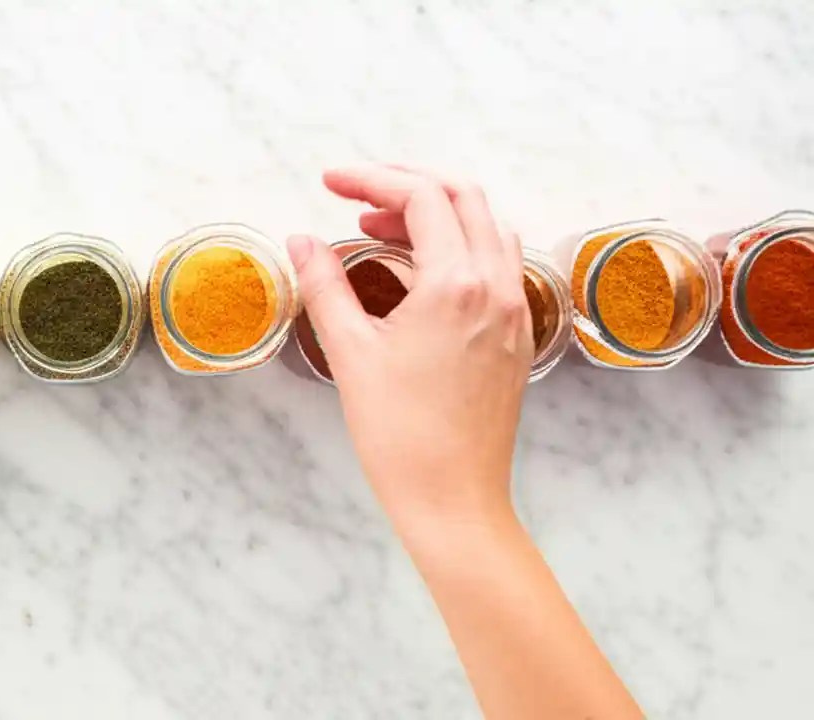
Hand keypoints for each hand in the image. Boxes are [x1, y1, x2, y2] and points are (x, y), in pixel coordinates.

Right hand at [293, 165, 640, 717]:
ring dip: (437, 211)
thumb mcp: (350, 353)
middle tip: (355, 196)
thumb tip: (300, 240)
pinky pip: (498, 261)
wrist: (453, 500)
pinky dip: (460, 243)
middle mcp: (497, 286)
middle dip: (407, 183)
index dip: (371, 179)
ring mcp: (515, 309)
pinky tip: (423, 266)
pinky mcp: (517, 334)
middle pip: (463, 195)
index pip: (420, 197)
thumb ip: (325, 285)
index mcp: (456, 284)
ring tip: (381, 230)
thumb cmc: (400, 435)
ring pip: (487, 225)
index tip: (329, 184)